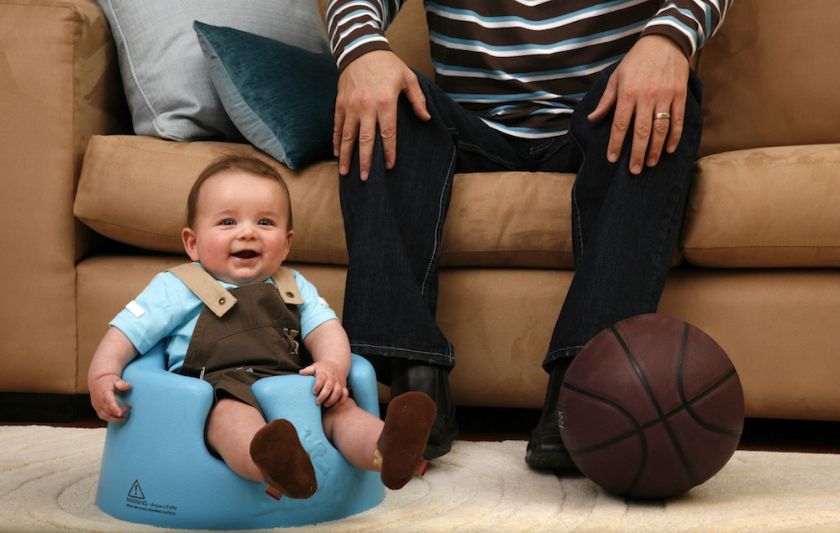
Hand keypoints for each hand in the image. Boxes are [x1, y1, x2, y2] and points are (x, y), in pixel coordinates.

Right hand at [90, 373, 131, 422]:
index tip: (120, 414)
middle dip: (118, 412)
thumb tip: (129, 386)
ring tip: (125, 418)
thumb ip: (121, 384)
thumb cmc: (109, 381)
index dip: (114, 408)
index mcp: (104, 393)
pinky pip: (103, 416)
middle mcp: (99, 401)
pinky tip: (119, 419)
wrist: (97, 381)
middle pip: (108, 410)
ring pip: (105, 416)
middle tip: (129, 408)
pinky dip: (111, 419)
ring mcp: (97, 406)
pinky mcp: (97, 409)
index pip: (109, 402)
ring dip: (115, 419)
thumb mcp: (115, 380)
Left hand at [299, 361, 349, 406]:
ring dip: (332, 400)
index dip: (317, 386)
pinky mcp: (344, 386)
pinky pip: (345, 394)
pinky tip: (335, 405)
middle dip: (323, 396)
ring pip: (338, 392)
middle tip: (317, 402)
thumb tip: (301, 373)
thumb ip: (308, 370)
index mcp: (324, 373)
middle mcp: (332, 378)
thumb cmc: (323, 368)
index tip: (313, 392)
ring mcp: (339, 382)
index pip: (321, 379)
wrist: (336, 365)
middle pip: (329, 387)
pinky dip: (342, 400)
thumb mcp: (315, 367)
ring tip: (325, 405)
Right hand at [333, 50, 430, 180]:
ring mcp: (351, 106)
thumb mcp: (408, 78)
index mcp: (385, 103)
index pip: (387, 133)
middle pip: (365, 139)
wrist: (361, 48)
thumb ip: (417, 100)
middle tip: (365, 178)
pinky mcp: (340, 103)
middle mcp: (366, 107)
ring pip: (348, 135)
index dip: (388, 152)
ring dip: (346, 155)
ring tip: (345, 172)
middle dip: (365, 161)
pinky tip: (337, 153)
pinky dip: (336, 140)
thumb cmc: (388, 65)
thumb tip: (426, 118)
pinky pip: (338, 125)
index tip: (388, 167)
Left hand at [587, 35, 689, 174]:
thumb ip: (606, 101)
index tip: (613, 159)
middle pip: (641, 131)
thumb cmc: (636, 61)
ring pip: (661, 128)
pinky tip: (669, 149)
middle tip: (634, 170)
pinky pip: (677, 119)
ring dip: (656, 148)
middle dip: (637, 153)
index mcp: (628, 93)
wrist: (664, 41)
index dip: (616, 143)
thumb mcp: (616, 77)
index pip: (620, 124)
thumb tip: (592, 119)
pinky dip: (674, 136)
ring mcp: (665, 96)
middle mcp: (646, 97)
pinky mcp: (679, 94)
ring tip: (650, 163)